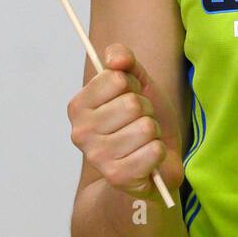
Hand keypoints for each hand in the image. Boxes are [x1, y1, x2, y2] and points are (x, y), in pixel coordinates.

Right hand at [67, 43, 183, 201]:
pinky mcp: (117, 177)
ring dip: (153, 133)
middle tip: (140, 123)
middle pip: (132, 104)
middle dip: (146, 111)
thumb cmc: (142, 120)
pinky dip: (159, 152)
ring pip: (145, 127)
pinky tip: (149, 158)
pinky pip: (153, 151)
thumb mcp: (138, 82)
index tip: (130, 99)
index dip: (133, 87)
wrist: (153, 162)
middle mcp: (80, 132)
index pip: (116, 79)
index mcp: (78, 106)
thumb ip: (124, 60)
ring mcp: (97, 157)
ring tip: (144, 141)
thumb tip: (114, 59)